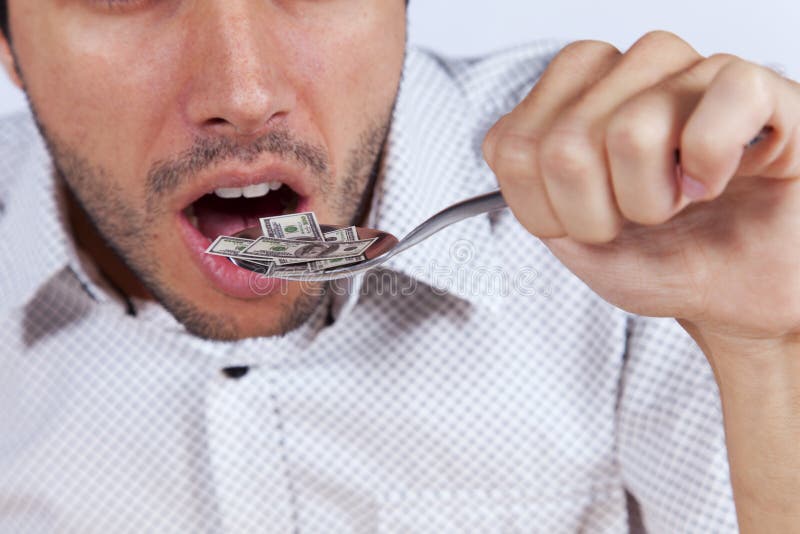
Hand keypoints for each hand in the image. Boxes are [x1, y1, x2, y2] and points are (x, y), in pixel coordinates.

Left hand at [483, 31, 799, 343]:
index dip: (545, 210)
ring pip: (630, 130)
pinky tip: (717, 177)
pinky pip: (711, 111)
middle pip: (564, 145)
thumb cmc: (663, 257)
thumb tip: (518, 154)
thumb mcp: (576, 244)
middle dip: (598, 214)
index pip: (511, 147)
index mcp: (567, 104)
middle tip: (639, 219)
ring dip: (652, 197)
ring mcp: (686, 73)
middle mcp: (621, 75)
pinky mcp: (753, 87)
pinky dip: (709, 167)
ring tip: (680, 199)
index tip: (587, 223)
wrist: (736, 293)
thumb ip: (531, 198)